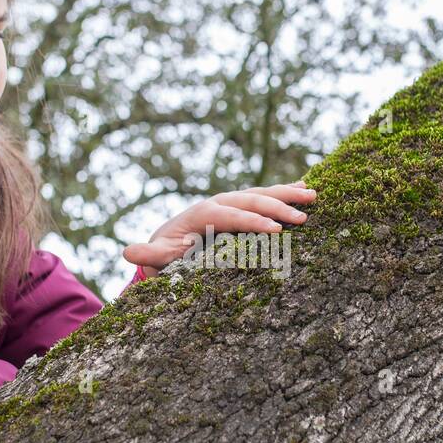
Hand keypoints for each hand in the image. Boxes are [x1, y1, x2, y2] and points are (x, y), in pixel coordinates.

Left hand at [123, 181, 317, 276]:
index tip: (275, 232)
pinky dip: (284, 190)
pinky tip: (306, 187)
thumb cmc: (167, 253)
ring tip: (313, 195)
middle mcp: (219, 201)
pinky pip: (265, 194)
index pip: (231, 216)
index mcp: (203, 214)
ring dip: (287, 194)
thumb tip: (128, 252)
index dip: (252, 223)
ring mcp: (231, 200)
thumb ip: (149, 254)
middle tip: (303, 218)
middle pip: (251, 200)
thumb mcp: (158, 256)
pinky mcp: (241, 203)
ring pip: (262, 193)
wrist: (169, 240)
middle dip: (277, 208)